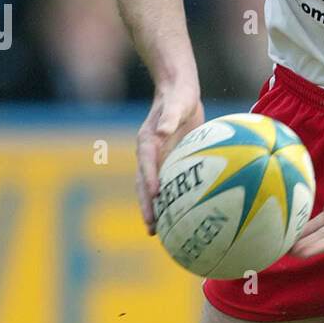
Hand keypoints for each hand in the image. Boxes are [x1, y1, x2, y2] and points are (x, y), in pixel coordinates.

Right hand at [136, 86, 203, 232]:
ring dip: (153, 209)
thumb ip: (170, 116)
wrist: (176, 91)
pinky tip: (176, 217)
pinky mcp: (166, 162)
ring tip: (156, 231)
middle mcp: (148, 154)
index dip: (150, 178)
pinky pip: (165, 185)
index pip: (147, 162)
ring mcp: (156, 160)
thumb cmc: (179, 95)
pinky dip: (167, 201)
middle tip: (152, 226)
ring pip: (151, 188)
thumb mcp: (177, 102)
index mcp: (148, 140)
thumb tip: (163, 130)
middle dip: (147, 205)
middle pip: (144, 183)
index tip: (155, 195)